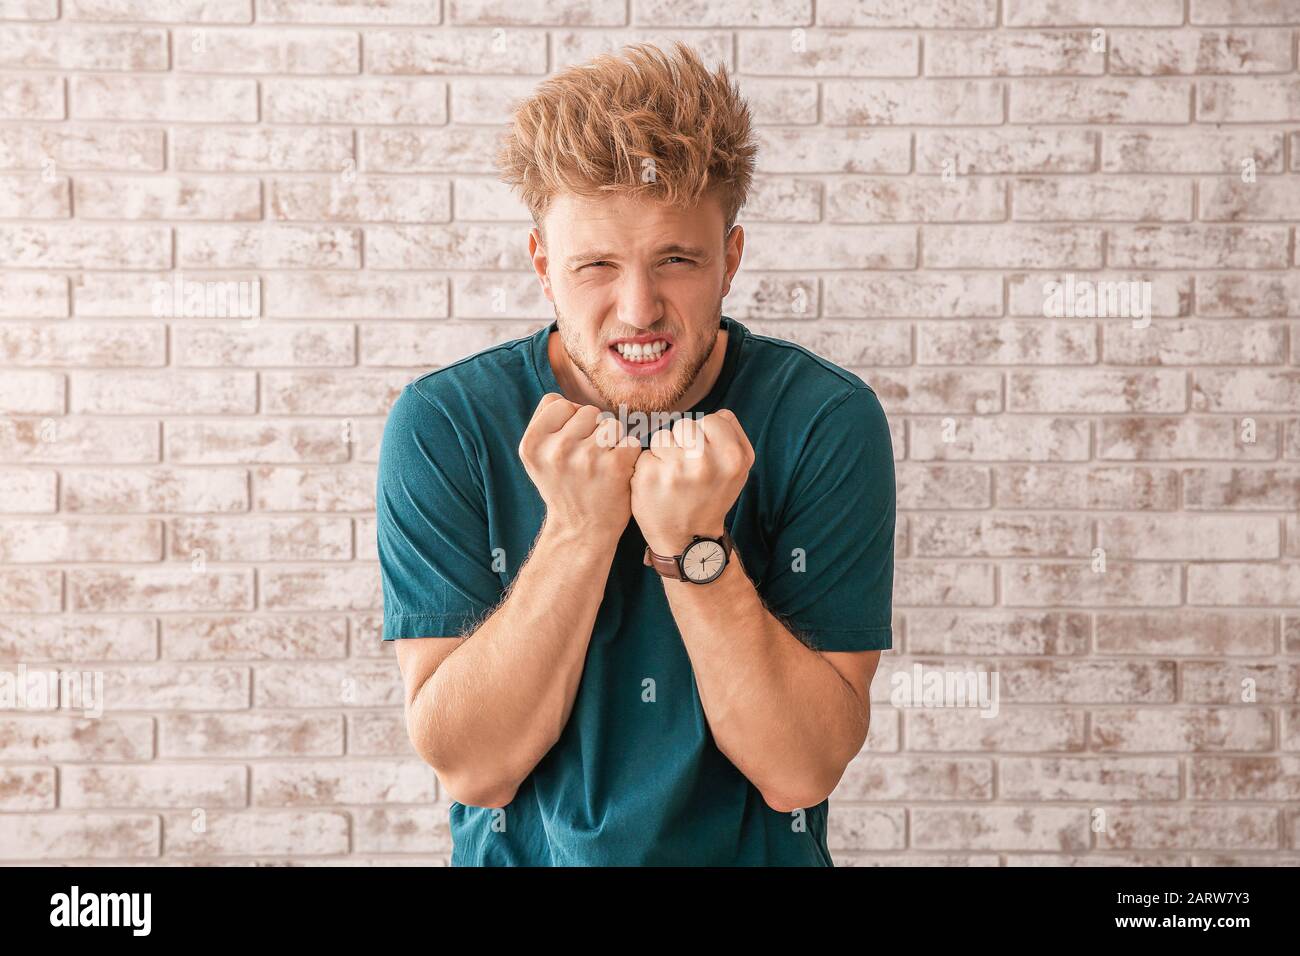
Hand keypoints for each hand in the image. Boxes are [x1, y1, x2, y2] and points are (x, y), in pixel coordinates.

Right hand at [517, 393, 642, 542]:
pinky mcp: (615, 467)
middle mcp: (556, 450)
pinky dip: (629, 455)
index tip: (569, 442)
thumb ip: (546, 425)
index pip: (556, 402)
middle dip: (592, 430)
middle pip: (587, 410)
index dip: (567, 419)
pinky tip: (618, 472)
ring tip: (601, 465)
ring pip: (610, 423)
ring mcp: (586, 458)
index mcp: (531, 444)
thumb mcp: (537, 458)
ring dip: (611, 441)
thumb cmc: (563, 487)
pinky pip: (630, 440)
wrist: (581, 530)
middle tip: (587, 459)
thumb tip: (570, 399)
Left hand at [630, 409, 753, 555]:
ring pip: (663, 436)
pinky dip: (649, 467)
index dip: (706, 435)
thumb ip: (732, 436)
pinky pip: (645, 453)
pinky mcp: (648, 476)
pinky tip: (658, 485)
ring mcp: (675, 470)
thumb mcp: (738, 471)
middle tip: (687, 470)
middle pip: (685, 425)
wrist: (688, 540)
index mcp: (732, 459)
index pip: (713, 419)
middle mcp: (705, 464)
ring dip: (664, 453)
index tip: (705, 456)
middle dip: (683, 442)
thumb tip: (717, 414)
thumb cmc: (712, 497)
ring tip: (673, 477)